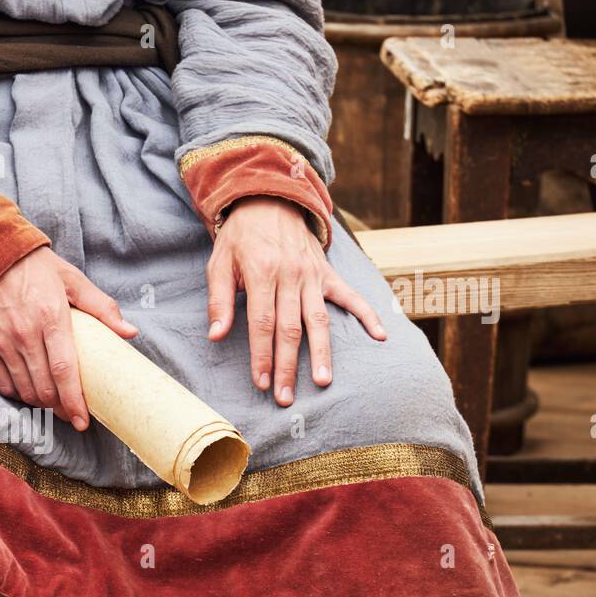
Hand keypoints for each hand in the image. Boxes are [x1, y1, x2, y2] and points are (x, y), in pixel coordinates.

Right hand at [0, 246, 136, 429]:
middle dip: (60, 407)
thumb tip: (130, 333)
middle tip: (72, 412)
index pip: (64, 370)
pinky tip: (30, 392)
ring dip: (41, 403)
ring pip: (24, 390)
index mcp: (51, 317)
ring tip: (54, 403)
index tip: (83, 421)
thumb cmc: (35, 267)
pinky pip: (3, 383)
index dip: (74, 401)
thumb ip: (102, 307)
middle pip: (44, 387)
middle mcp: (24, 333)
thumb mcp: (72, 279)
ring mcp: (1, 341)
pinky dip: (18, 394)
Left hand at [206, 196, 385, 406]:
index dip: (262, 355)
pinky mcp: (326, 272)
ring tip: (323, 380)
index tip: (262, 382)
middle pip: (291, 328)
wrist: (268, 199)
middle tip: (286, 397)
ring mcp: (312, 275)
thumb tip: (215, 336)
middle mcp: (290, 276)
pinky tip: (380, 335)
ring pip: (318, 319)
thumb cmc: (239, 237)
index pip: (262, 322)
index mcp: (262, 274)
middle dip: (288, 365)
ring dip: (322, 352)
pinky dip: (367, 314)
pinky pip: (350, 295)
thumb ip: (219, 300)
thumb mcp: (219, 263)